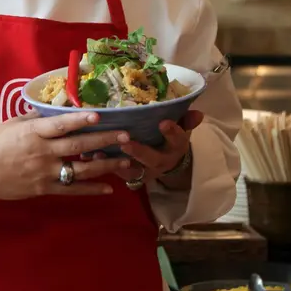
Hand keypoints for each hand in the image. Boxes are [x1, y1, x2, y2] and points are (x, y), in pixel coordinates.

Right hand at [0, 111, 133, 200]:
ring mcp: (43, 173)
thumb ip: (36, 117)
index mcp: (32, 133)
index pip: (59, 125)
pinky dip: (91, 190)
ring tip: (126, 161)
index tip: (99, 115)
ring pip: (80, 169)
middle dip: (104, 141)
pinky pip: (71, 190)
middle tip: (126, 136)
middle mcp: (41, 152)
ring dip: (105, 165)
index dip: (79, 120)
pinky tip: (108, 188)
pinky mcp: (43, 189)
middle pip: (77, 146)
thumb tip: (57, 108)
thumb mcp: (12, 124)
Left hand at [81, 110, 203, 185]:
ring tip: (100, 152)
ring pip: (131, 170)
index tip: (163, 122)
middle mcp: (161, 162)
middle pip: (151, 159)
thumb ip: (186, 120)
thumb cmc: (170, 139)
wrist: (168, 163)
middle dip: (139, 152)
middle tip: (125, 142)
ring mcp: (145, 171)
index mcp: (175, 147)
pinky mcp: (130, 176)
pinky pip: (117, 174)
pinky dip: (104, 166)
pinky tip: (91, 156)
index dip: (172, 132)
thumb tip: (199, 113)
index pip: (177, 139)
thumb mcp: (181, 129)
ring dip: (115, 162)